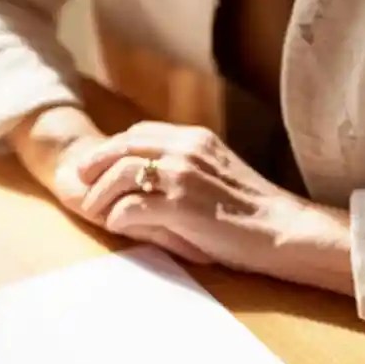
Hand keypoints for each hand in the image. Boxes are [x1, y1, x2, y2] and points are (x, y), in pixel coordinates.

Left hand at [74, 122, 353, 292]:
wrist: (283, 230)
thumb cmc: (254, 211)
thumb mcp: (220, 173)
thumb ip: (190, 166)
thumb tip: (155, 175)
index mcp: (196, 139)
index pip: (140, 133)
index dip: (113, 148)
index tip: (98, 163)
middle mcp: (186, 149)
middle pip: (122, 147)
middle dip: (96, 164)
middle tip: (81, 180)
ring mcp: (181, 176)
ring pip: (120, 175)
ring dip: (101, 195)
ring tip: (95, 211)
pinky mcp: (178, 206)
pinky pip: (128, 208)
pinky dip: (117, 219)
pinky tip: (118, 228)